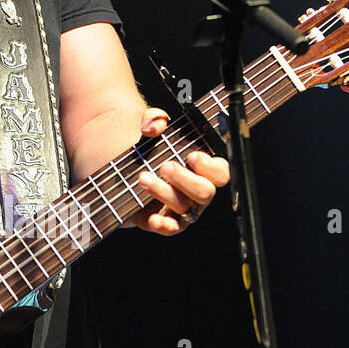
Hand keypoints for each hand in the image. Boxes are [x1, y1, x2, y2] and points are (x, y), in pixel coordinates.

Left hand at [131, 107, 229, 234]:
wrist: (127, 171)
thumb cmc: (150, 149)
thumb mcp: (151, 130)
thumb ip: (154, 119)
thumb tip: (154, 125)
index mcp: (204, 170)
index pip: (221, 172)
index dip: (211, 167)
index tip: (193, 156)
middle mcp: (198, 191)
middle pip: (205, 192)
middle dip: (185, 179)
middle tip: (165, 166)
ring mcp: (184, 209)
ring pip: (185, 208)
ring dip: (164, 193)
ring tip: (143, 178)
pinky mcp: (166, 221)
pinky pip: (171, 229)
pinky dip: (164, 225)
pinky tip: (153, 218)